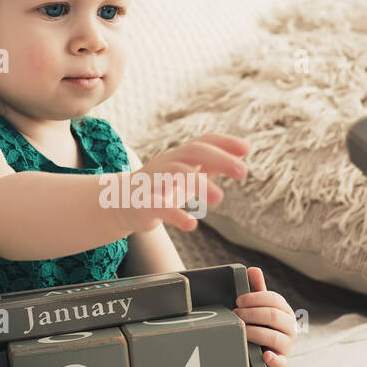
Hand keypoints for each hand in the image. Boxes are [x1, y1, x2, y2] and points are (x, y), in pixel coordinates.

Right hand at [114, 133, 248, 233]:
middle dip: (219, 158)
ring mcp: (154, 182)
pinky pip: (159, 206)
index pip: (203, 141)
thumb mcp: (186, 174)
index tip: (246, 148)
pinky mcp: (144, 204)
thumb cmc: (159, 188)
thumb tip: (241, 156)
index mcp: (179, 156)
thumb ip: (211, 165)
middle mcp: (167, 163)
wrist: (120, 204)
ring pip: (176, 174)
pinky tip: (192, 224)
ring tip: (218, 198)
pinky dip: (176, 215)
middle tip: (242, 172)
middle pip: (193, 152)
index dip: (224, 142)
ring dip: (200, 184)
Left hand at [232, 266, 296, 366]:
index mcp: (285, 310)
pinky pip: (280, 362)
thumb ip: (256, 290)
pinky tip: (263, 355)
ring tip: (239, 330)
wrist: (265, 351)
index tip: (238, 301)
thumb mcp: (260, 307)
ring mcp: (287, 345)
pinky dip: (272, 359)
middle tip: (234, 314)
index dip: (255, 298)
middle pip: (273, 316)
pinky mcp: (282, 361)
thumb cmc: (261, 324)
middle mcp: (290, 326)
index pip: (274, 300)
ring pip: (273, 337)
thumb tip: (253, 269)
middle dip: (251, 314)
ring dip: (254, 332)